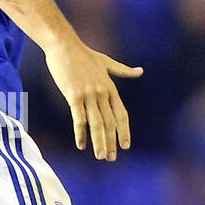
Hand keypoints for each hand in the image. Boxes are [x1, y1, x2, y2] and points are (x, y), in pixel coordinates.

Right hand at [44, 37, 142, 160]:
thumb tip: (141, 71)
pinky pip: (79, 119)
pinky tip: (81, 145)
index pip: (121, 114)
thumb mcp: (107, 62)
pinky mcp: (73, 96)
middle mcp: (102, 93)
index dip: (124, 131)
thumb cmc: (83, 54)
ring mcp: (88, 95)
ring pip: (97, 124)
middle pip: (110, 123)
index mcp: (110, 88)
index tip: (126, 145)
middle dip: (111, 142)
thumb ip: (123, 70)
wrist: (64, 45)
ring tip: (101, 156)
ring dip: (99, 142)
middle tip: (111, 158)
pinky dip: (81, 133)